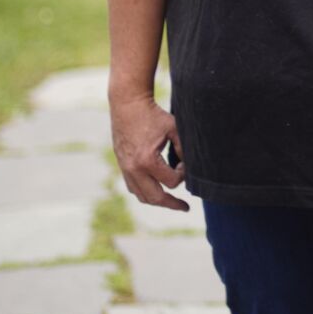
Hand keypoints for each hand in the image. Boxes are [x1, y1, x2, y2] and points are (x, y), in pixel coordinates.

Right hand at [110, 95, 188, 210]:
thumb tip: (190, 168)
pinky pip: (132, 187)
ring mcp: (125, 168)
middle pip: (155, 198)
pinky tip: (156, 190)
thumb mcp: (174, 129)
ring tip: (170, 202)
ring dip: (157, 200)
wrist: (127, 105)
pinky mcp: (122, 165)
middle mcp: (133, 169)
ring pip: (141, 196)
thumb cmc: (153, 115)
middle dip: (171, 204)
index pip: (171, 182)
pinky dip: (144, 192)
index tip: (184, 164)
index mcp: (147, 160)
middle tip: (184, 208)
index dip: (182, 175)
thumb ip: (183, 149)